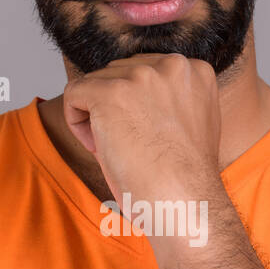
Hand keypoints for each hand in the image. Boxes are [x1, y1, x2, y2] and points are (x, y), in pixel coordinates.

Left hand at [62, 53, 221, 206]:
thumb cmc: (185, 178)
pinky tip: (97, 146)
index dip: (136, 105)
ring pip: (95, 82)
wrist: (184, 203)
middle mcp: (173, 65)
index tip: (145, 136)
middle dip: (114, 108)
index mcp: (195, 71)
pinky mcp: (112, 92)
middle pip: (118, 72)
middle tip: (128, 146)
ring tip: (117, 149)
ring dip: (96, 116)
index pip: (145, 71)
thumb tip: (132, 94)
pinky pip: (74, 92)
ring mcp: (142, 76)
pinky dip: (76, 121)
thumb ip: (170, 98)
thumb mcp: (190, 124)